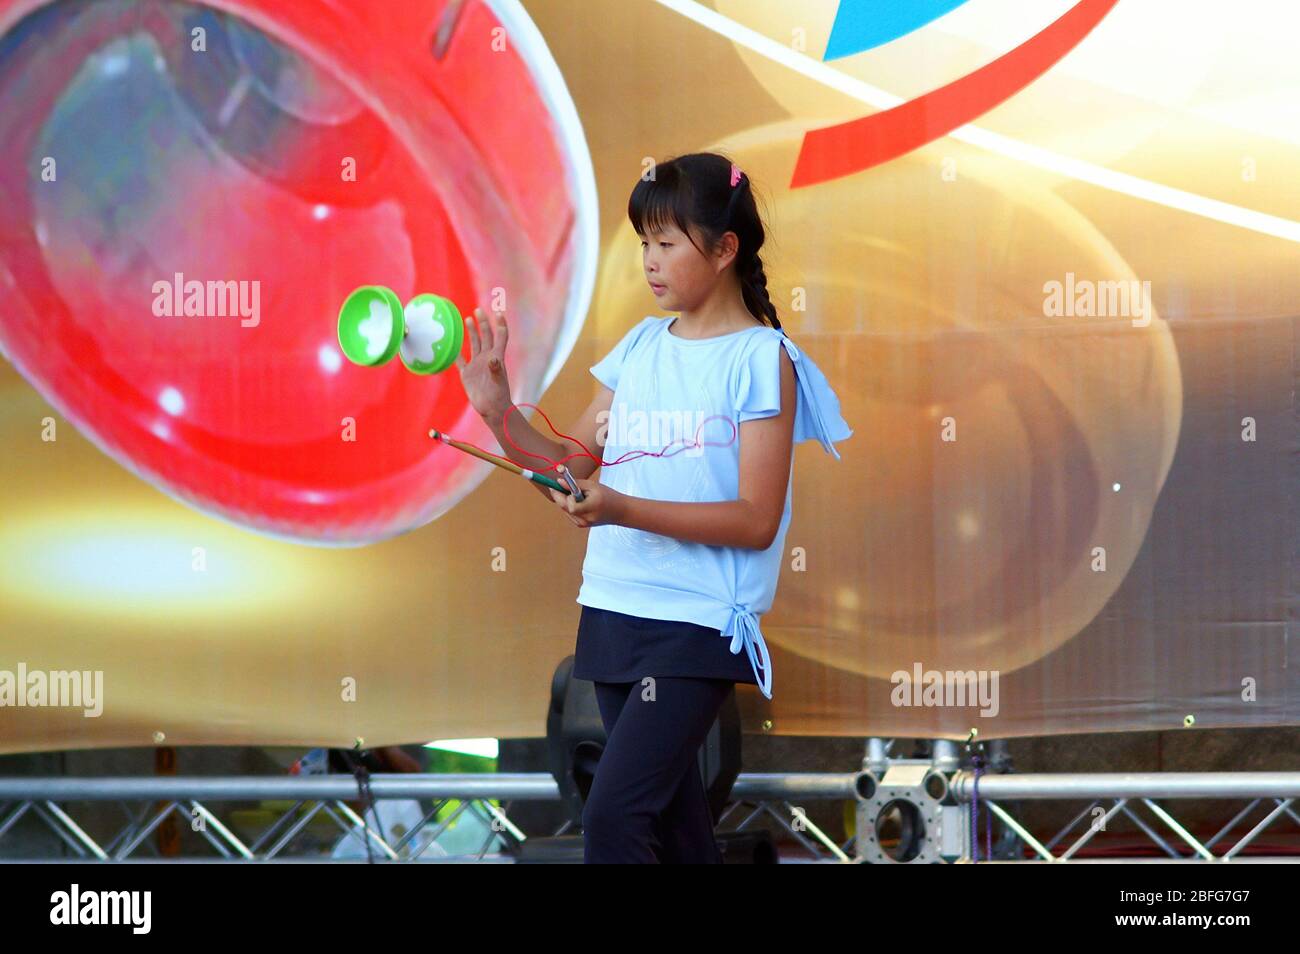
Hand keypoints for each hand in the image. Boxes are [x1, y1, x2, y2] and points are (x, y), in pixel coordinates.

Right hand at [454, 306, 512, 423]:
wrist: (491, 410)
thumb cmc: (498, 396)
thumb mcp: (498, 382)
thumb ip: (496, 369)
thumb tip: (493, 359)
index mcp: (497, 357)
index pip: (500, 336)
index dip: (500, 324)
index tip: (499, 312)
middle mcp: (487, 358)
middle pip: (486, 336)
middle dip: (483, 322)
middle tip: (478, 310)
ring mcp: (477, 365)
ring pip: (474, 343)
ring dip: (472, 331)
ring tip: (468, 318)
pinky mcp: (467, 374)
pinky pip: (459, 360)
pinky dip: (455, 351)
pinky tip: (451, 343)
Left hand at [548, 464, 625, 528]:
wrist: (620, 511)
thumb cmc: (608, 495)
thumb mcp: (593, 486)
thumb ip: (575, 484)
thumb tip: (559, 482)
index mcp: (590, 508)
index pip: (570, 505)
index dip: (562, 495)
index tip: (556, 485)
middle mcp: (585, 519)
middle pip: (565, 508)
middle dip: (560, 496)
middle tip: (559, 485)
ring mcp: (582, 524)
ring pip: (565, 510)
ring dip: (566, 501)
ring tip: (577, 494)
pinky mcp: (581, 525)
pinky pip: (569, 513)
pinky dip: (571, 506)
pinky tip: (580, 501)